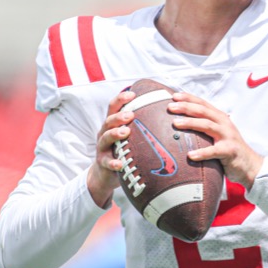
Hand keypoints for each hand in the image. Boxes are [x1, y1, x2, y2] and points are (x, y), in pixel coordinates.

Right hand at [86, 88, 136, 206]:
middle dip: (119, 116)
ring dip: (115, 134)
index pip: (113, 107)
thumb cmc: (122, 151)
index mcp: (112, 124)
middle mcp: (105, 133)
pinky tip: (120, 164)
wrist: (105, 174)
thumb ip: (140, 126)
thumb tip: (165, 115)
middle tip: (130, 115)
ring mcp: (102, 147)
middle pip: (109, 120)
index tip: (133, 94)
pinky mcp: (102, 162)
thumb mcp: (128, 137)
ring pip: (106, 138)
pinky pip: (107, 162)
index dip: (121, 99)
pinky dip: (113, 162)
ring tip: (125, 132)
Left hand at [167, 91, 261, 188]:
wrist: (250, 165)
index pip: (203, 104)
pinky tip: (190, 155)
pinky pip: (214, 151)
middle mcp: (224, 123)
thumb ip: (206, 127)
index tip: (174, 96)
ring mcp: (228, 136)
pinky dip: (202, 153)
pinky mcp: (230, 151)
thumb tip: (182, 124)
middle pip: (203, 111)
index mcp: (220, 118)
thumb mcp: (218, 134)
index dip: (189, 98)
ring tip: (175, 123)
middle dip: (186, 107)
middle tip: (170, 107)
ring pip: (207, 125)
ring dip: (190, 123)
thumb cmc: (229, 149)